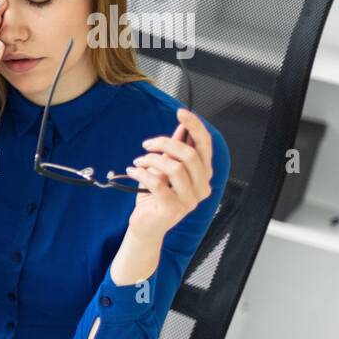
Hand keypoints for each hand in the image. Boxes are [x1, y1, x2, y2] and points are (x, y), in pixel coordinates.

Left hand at [122, 109, 214, 241]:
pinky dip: (141, 172)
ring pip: (174, 167)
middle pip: (189, 154)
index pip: (205, 146)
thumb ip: (174, 153)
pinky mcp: (172, 208)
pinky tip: (132, 171)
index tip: (181, 112)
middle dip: (164, 143)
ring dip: (151, 159)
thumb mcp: (165, 170)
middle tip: (146, 145)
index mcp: (203, 175)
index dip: (195, 126)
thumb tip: (182, 128)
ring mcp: (189, 200)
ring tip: (139, 161)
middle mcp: (202, 187)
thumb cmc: (155, 198)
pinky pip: (157, 182)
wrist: (145, 226)